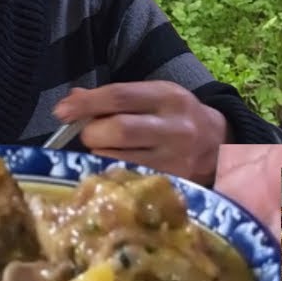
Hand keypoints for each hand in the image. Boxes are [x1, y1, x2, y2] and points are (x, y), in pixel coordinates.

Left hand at [53, 82, 227, 185]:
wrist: (220, 146)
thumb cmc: (176, 118)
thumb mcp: (155, 97)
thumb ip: (116, 98)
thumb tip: (72, 100)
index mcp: (168, 97)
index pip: (120, 96)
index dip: (86, 104)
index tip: (61, 112)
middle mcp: (175, 127)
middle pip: (119, 130)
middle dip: (92, 134)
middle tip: (89, 136)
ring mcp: (176, 159)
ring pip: (120, 159)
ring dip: (99, 156)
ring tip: (104, 151)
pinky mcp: (173, 184)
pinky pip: (130, 180)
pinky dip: (112, 174)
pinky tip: (113, 170)